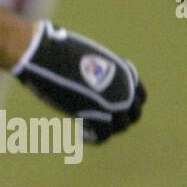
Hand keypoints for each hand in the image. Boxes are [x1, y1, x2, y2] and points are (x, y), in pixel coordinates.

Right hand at [12, 20, 144, 143]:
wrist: (46, 54)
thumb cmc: (58, 49)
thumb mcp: (87, 56)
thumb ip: (96, 69)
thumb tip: (88, 76)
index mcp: (123, 73)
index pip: (140, 97)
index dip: (129, 102)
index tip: (113, 103)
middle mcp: (124, 90)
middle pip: (134, 115)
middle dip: (120, 119)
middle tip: (102, 120)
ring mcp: (113, 104)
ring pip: (120, 127)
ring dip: (107, 128)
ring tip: (90, 127)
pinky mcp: (97, 115)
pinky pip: (102, 135)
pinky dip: (92, 137)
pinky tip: (80, 132)